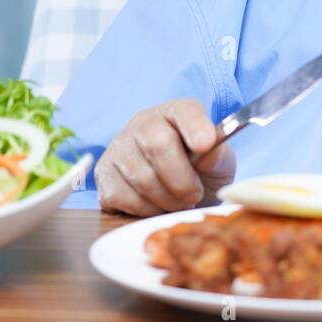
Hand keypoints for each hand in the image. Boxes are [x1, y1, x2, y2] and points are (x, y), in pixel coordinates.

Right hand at [95, 99, 235, 215]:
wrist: (174, 196)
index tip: (205, 144)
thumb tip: (209, 151)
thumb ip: (218, 156)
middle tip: (194, 195)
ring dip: (167, 200)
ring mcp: (119, 147)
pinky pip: (123, 196)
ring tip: (178, 203)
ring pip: (142, 177)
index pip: (185, 110)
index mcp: (175, 113)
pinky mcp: (104, 175)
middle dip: (181, 179)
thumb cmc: (199, 174)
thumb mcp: (218, 164)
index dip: (196, 126)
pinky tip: (156, 206)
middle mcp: (143, 123)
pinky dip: (146, 210)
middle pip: (158, 144)